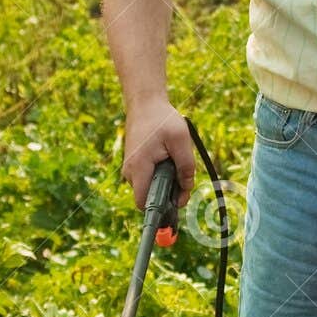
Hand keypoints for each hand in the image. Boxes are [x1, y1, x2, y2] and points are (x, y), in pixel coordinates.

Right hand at [121, 95, 195, 210]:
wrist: (145, 104)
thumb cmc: (162, 119)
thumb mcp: (181, 140)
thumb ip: (186, 167)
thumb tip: (186, 190)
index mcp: (140, 167)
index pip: (144, 202)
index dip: (159, 210)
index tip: (174, 212)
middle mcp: (130, 171)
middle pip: (150, 197)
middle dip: (168, 193)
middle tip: (183, 179)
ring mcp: (130, 168)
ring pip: (150, 187)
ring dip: (165, 182)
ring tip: (174, 160)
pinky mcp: (135, 165)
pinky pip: (148, 179)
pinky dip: (160, 174)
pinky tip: (168, 159)